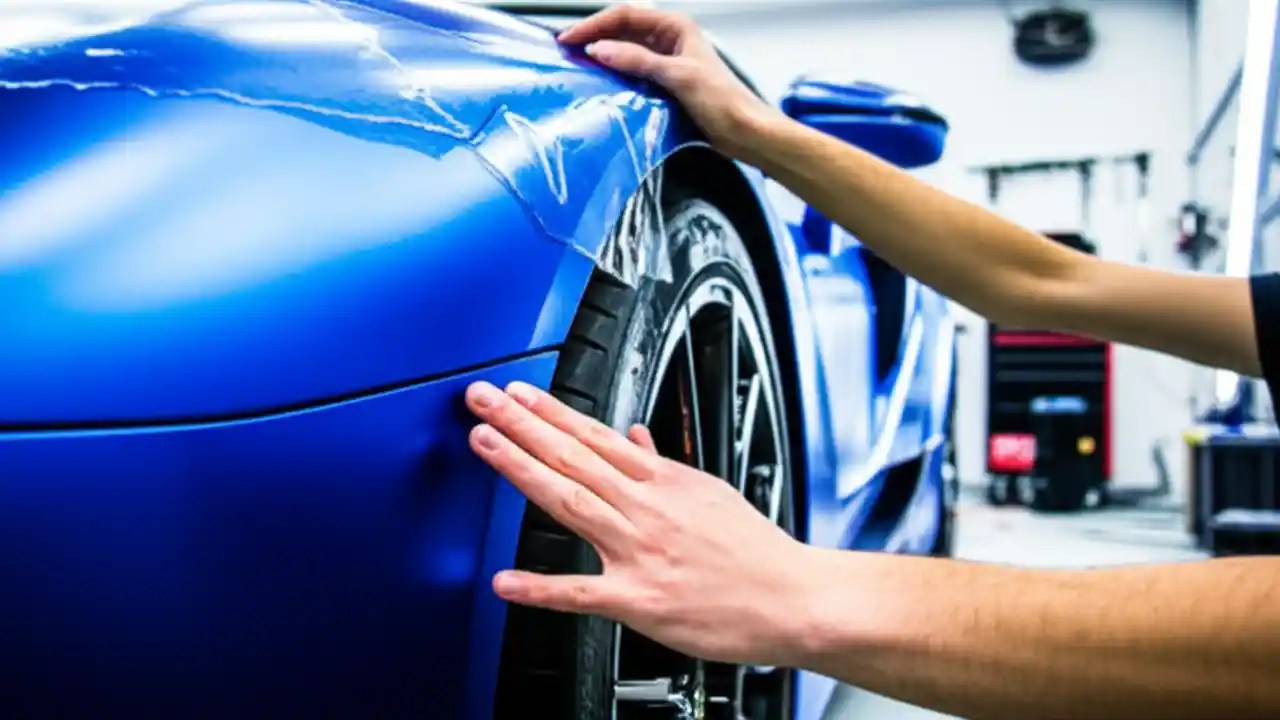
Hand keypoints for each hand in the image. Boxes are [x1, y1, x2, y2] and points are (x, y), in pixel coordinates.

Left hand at [464, 380, 823, 666]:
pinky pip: (581, 593)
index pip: (595, 435)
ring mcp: (640, 551)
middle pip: (574, 456)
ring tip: (486, 444)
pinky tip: (506, 580)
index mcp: (664, 481)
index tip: (518, 392)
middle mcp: (647, 507)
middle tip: (483, 400)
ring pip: (571, 501)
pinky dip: (540, 588)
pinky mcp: (640, 599)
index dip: (551, 411)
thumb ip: (663, 464)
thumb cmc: (756, 552)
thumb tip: (634, 436)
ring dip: (523, 470)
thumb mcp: (710, 492)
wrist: (795, 599)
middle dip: (522, 424)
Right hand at [557, 5, 781, 160]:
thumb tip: (599, 49)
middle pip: (622, 29)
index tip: (569, 38)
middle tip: (565, 49)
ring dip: (602, 55)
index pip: (626, 15)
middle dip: (594, 36)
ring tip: (576, 63)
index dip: (594, 24)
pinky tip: (600, 82)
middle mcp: (670, 39)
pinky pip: (632, 72)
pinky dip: (614, 74)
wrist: (744, 132)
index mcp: (676, 26)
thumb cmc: (722, 101)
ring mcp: (667, 60)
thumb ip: (638, 61)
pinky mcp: (665, 83)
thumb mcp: (677, 76)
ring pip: (625, 50)